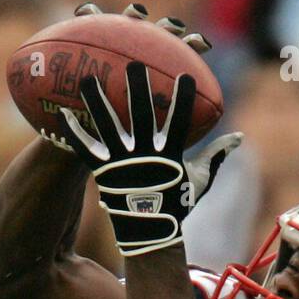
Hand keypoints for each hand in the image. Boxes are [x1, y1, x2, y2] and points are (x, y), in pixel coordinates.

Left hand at [55, 5, 240, 256]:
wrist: (150, 236)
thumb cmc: (177, 205)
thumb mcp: (199, 181)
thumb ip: (217, 156)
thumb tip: (238, 137)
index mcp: (169, 155)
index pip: (179, 121)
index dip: (182, 99)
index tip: (186, 73)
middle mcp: (143, 156)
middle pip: (140, 116)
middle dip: (138, 88)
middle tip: (133, 63)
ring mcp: (121, 164)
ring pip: (107, 127)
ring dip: (96, 101)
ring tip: (86, 76)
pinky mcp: (103, 173)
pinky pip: (85, 150)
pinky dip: (72, 134)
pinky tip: (59, 115)